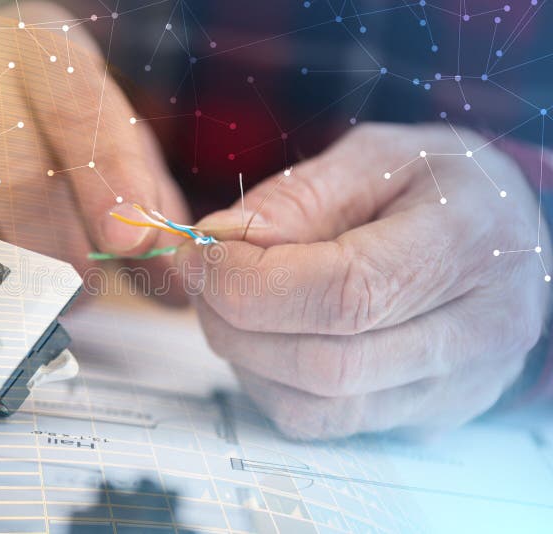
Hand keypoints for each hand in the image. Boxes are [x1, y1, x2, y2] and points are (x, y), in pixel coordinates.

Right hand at [0, 2, 189, 299]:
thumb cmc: (24, 125)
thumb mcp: (95, 138)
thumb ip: (142, 196)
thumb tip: (178, 274)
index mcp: (33, 52)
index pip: (77, 113)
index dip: (113, 182)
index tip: (136, 240)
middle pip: (20, 182)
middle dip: (68, 257)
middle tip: (90, 289)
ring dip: (16, 284)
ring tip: (41, 293)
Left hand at [179, 122, 551, 439]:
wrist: (507, 234)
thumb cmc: (443, 186)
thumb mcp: (376, 157)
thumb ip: (298, 198)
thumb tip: (222, 241)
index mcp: (469, 245)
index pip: (345, 294)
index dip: (251, 283)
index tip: (199, 255)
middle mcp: (476, 332)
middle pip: (326, 365)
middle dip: (235, 323)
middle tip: (202, 279)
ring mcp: (456, 387)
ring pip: (318, 408)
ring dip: (247, 358)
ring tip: (234, 303)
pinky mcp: (429, 416)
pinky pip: (328, 423)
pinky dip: (274, 384)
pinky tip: (270, 337)